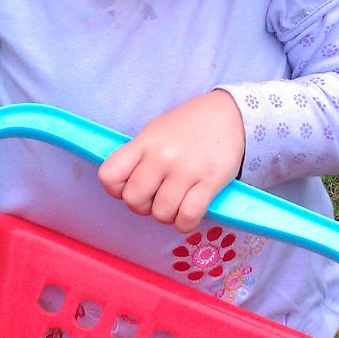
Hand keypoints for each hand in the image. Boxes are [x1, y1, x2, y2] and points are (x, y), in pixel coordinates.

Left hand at [97, 91, 245, 233]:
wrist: (229, 114)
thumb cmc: (188, 126)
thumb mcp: (155, 131)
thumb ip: (138, 156)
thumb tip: (126, 186)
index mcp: (144, 143)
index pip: (109, 176)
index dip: (117, 189)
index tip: (131, 186)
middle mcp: (161, 156)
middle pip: (134, 200)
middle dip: (143, 206)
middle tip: (156, 198)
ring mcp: (186, 170)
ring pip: (161, 213)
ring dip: (167, 216)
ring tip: (176, 204)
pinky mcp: (210, 182)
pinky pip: (188, 216)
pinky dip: (185, 223)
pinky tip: (188, 214)